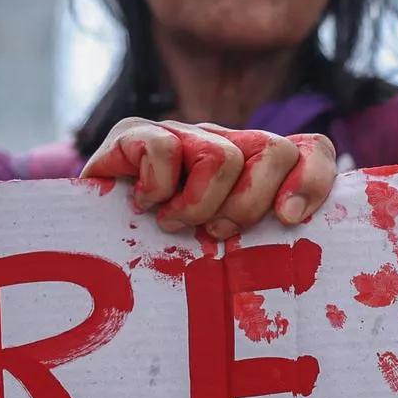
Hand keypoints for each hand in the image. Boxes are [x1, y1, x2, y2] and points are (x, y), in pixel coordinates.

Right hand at [79, 118, 337, 240]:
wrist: (85, 246)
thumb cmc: (167, 264)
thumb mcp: (227, 257)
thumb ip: (266, 244)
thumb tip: (303, 244)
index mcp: (251, 168)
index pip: (308, 147)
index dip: (312, 179)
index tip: (290, 220)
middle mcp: (221, 142)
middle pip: (275, 149)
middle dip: (250, 206)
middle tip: (214, 233)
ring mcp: (179, 133)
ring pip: (224, 156)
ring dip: (198, 205)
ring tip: (172, 225)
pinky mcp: (133, 133)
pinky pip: (165, 150)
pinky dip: (156, 188)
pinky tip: (142, 205)